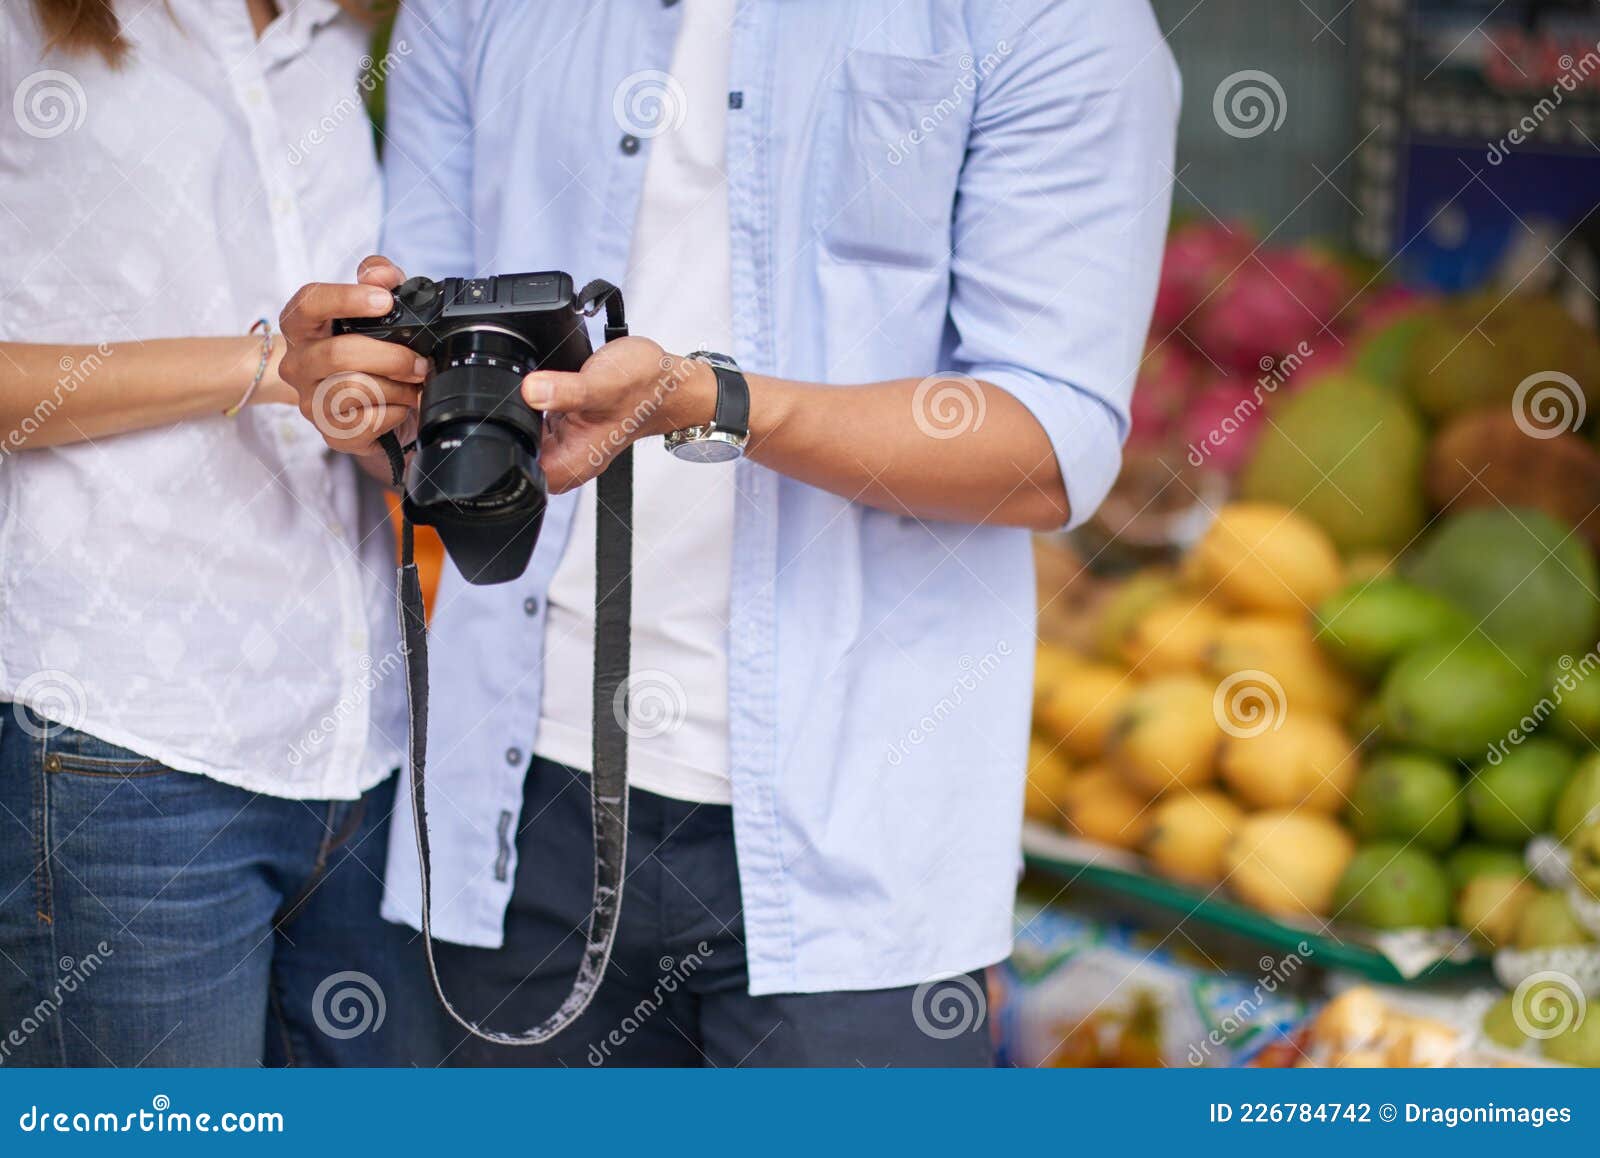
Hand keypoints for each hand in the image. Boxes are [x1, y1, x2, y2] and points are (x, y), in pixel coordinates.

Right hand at [277, 255, 430, 458]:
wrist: (360, 405)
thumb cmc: (365, 351)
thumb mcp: (374, 308)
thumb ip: (378, 279)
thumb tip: (383, 274)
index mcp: (303, 326)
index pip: (309, 303)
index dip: (346, 299)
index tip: (384, 301)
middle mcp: (298, 364)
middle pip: (339, 354)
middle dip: (391, 357)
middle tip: (418, 362)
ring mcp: (311, 402)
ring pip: (355, 389)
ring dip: (396, 388)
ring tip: (412, 385)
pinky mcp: (331, 433)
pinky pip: (367, 422)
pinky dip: (394, 413)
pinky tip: (399, 407)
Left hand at [520, 337, 714, 492]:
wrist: (669, 383)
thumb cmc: (646, 390)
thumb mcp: (603, 386)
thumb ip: (565, 391)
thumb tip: (530, 390)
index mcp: (573, 464)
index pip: (517, 472)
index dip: (502, 446)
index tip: (502, 418)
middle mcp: (566, 459)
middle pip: (514, 452)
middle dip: (510, 423)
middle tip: (527, 397)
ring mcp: (565, 443)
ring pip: (523, 435)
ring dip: (523, 412)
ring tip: (545, 390)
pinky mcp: (565, 424)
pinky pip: (536, 420)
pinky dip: (534, 404)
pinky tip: (545, 388)